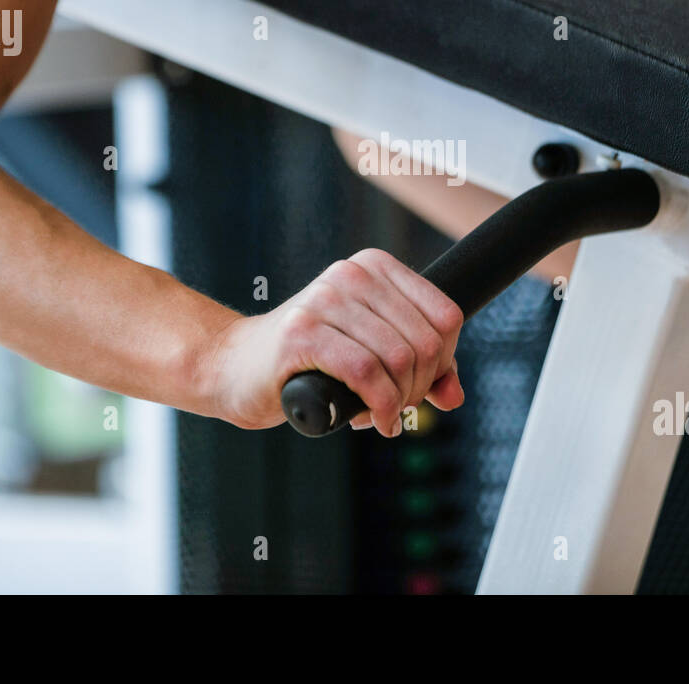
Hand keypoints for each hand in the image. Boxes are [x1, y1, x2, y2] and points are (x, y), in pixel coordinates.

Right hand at [201, 249, 464, 434]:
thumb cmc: (308, 361)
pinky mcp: (302, 332)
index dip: (444, 361)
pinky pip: (366, 373)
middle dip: (419, 387)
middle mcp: (352, 275)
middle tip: (396, 408)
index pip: (446, 316)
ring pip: (398, 359)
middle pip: (425, 342)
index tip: (421, 384)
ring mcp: (325, 299)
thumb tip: (454, 395)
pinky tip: (371, 420)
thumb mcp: (371, 354)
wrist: (234, 367)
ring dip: (397, 402)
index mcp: (375, 268)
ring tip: (378, 414)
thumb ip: (419, 368)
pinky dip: (379, 406)